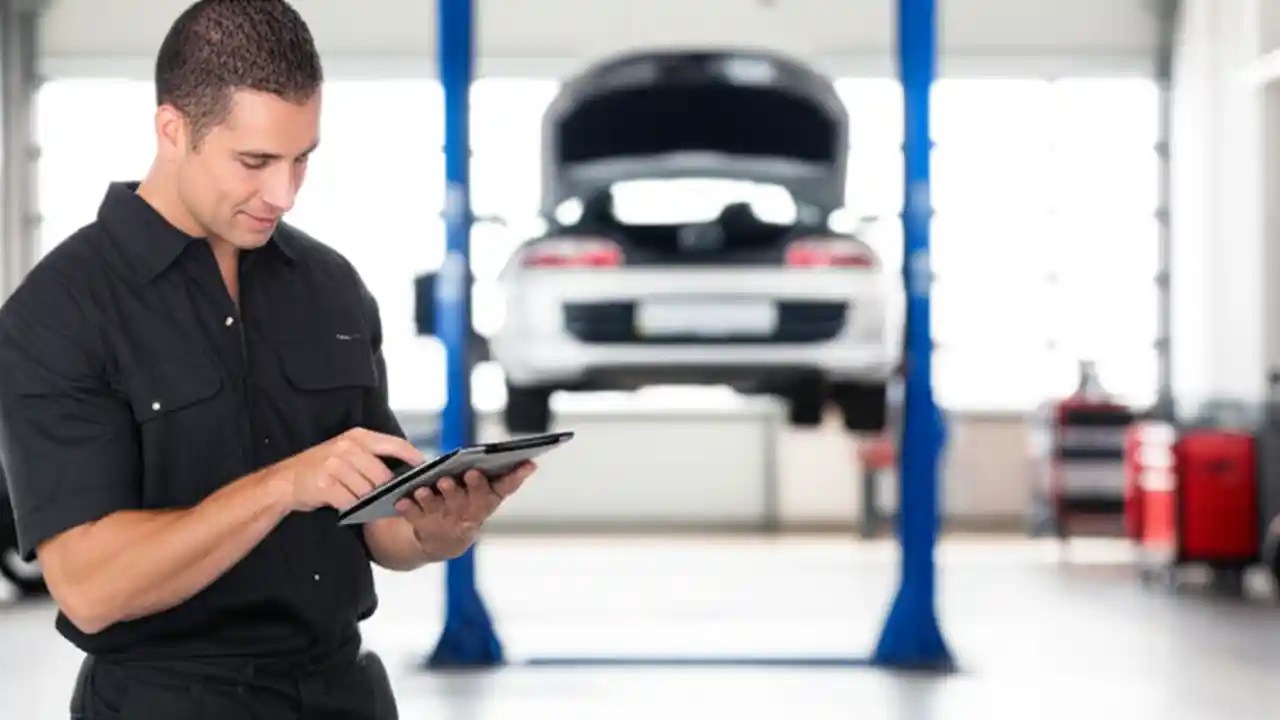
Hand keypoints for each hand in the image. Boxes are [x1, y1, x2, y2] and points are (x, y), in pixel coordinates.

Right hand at [270, 427, 425, 513]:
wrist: (286, 480)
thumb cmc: (321, 467)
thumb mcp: (346, 451)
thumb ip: (372, 455)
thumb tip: (406, 468)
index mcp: (358, 436)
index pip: (395, 444)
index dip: (413, 457)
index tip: (425, 469)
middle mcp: (348, 447)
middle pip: (383, 475)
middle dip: (386, 491)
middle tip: (388, 499)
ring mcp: (336, 465)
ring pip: (368, 491)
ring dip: (367, 500)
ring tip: (361, 500)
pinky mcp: (326, 484)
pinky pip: (351, 501)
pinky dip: (351, 507)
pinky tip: (346, 504)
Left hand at [393, 461, 536, 560]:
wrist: (444, 541)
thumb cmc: (467, 506)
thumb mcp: (485, 495)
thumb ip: (501, 479)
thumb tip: (529, 463)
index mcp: (487, 502)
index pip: (506, 488)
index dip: (516, 477)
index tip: (524, 464)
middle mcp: (469, 514)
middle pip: (473, 499)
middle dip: (474, 487)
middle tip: (471, 473)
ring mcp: (446, 521)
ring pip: (441, 507)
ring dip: (435, 497)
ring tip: (428, 486)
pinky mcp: (423, 526)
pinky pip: (414, 516)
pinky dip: (408, 508)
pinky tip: (402, 499)